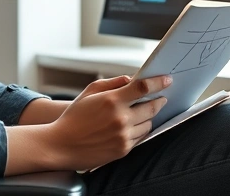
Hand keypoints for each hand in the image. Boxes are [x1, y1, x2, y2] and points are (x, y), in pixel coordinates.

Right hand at [44, 74, 170, 170]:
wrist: (62, 145)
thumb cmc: (74, 117)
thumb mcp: (88, 92)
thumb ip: (112, 83)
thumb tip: (131, 79)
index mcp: (111, 100)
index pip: (143, 88)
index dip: (158, 82)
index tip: (167, 80)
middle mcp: (120, 118)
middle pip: (151, 107)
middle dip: (158, 101)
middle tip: (160, 98)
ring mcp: (123, 135)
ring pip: (148, 123)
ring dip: (148, 117)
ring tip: (141, 113)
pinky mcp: (124, 149)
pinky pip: (141, 137)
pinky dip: (140, 129)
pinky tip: (132, 126)